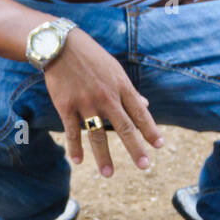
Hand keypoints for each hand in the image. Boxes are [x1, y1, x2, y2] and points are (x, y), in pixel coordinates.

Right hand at [43, 29, 163, 176]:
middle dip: (135, 148)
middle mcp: (106, 97)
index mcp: (121, 86)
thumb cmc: (91, 58)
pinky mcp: (66, 106)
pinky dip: (75, 147)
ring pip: (97, 134)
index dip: (150, 130)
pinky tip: (78, 161)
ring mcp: (86, 102)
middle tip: (145, 166)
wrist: (60, 45)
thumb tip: (146, 106)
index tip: (159, 145)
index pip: (139, 113)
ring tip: (108, 174)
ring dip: (104, 156)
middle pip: (124, 127)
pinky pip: (72, 131)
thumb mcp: (114, 70)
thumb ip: (129, 91)